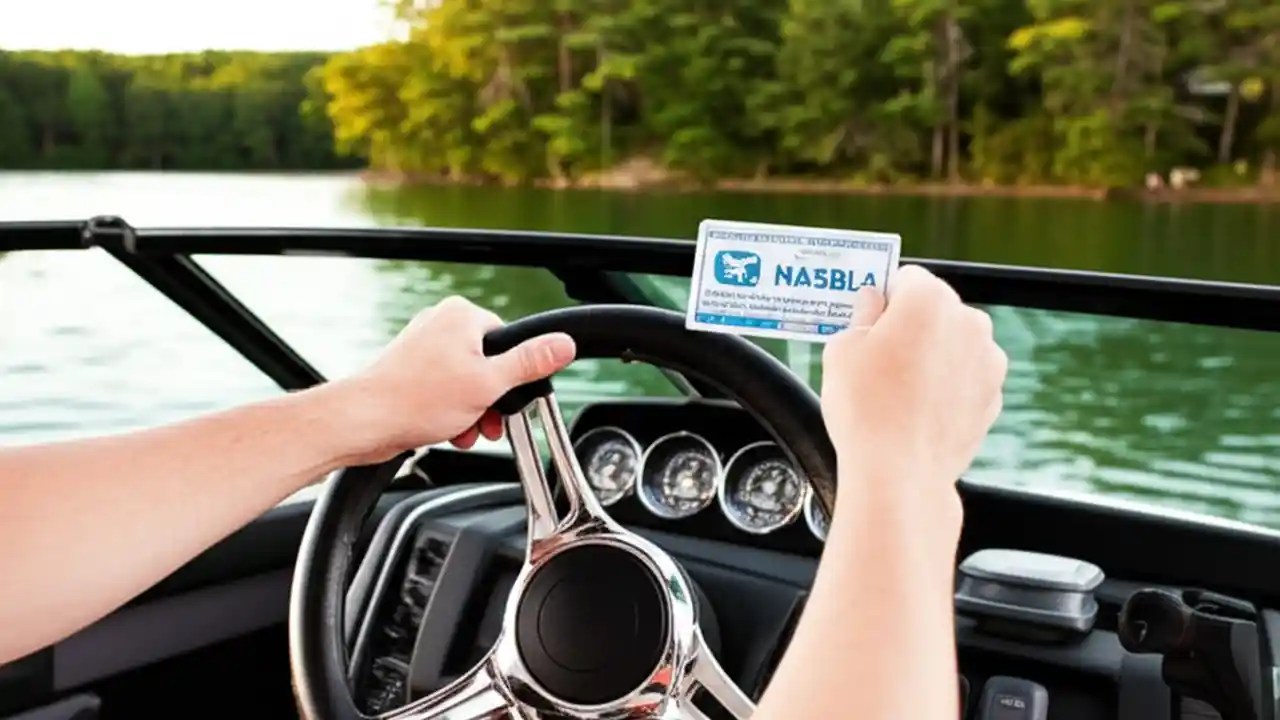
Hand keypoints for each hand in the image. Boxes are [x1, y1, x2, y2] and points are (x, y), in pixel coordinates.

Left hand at [334, 296, 575, 463]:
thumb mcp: (489, 384)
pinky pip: (446, 389)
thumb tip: (564, 343)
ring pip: (468, 381)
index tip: (506, 398)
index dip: (512, 376)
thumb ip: (530, 363)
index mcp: (462, 316)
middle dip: (491, 400)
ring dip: (473, 411)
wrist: (364, 422)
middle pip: (490, 364)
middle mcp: (442, 324)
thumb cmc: (415, 400)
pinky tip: (448, 429)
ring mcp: (424, 346)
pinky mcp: (411, 370)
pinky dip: (452, 411)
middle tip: (486, 421)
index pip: (510, 341)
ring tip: (464, 429)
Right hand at [820, 265, 1006, 510]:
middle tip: (878, 358)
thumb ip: (861, 314)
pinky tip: (919, 409)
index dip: (884, 298)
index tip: (869, 321)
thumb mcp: (841, 349)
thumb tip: (873, 302)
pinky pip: (965, 377)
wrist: (899, 472)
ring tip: (898, 389)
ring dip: (932, 354)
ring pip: (953, 343)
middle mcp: (968, 321)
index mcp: (929, 298)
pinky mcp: (994, 395)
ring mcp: (988, 360)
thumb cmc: (865, 408)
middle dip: (910, 324)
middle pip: (935, 308)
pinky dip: (947, 386)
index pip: (906, 278)